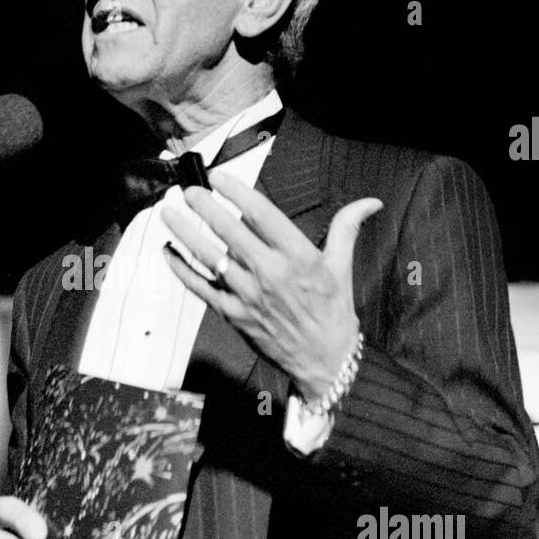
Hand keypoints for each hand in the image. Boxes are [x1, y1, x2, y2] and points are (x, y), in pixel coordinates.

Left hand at [161, 170, 382, 401]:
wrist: (325, 361)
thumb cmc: (332, 313)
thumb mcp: (342, 267)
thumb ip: (347, 228)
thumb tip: (369, 202)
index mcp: (297, 256)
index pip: (261, 214)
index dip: (236, 192)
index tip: (219, 177)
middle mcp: (269, 273)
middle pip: (228, 231)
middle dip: (204, 207)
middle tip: (188, 190)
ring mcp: (247, 295)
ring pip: (209, 257)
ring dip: (185, 233)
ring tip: (168, 213)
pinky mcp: (233, 314)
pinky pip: (200, 288)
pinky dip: (181, 269)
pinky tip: (169, 252)